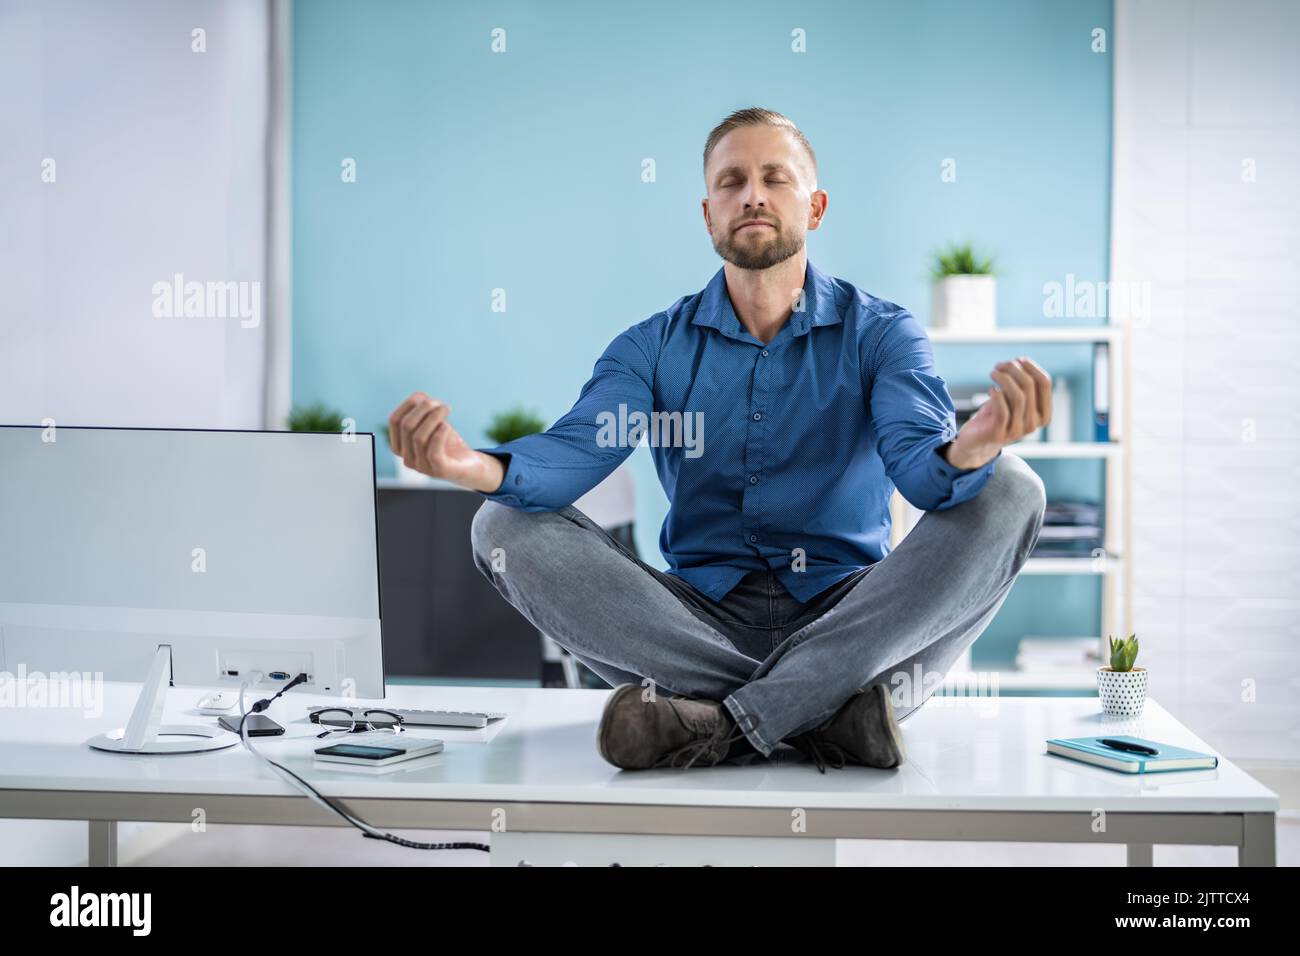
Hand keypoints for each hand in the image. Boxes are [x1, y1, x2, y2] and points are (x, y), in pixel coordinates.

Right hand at [387, 392, 504, 492]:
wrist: (468, 463)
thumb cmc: (447, 440)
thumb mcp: (432, 422)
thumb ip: (422, 409)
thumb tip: (419, 396)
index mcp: (399, 446)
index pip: (394, 421)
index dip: (408, 404)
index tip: (424, 396)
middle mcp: (407, 459)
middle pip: (407, 426)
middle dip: (424, 408)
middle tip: (440, 403)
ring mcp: (422, 467)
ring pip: (419, 437)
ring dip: (434, 417)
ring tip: (446, 409)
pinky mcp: (438, 470)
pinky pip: (434, 450)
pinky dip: (440, 433)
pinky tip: (448, 426)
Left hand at [943, 356, 1051, 469]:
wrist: (976, 443)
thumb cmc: (995, 416)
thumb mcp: (1012, 400)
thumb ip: (1021, 385)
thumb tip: (1020, 362)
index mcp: (1043, 414)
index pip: (1045, 383)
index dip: (1031, 367)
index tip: (1018, 359)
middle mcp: (1033, 424)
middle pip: (1029, 386)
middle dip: (1014, 369)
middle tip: (1000, 365)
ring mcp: (1017, 431)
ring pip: (1018, 396)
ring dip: (1004, 378)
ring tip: (993, 373)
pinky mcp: (999, 434)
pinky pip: (1002, 409)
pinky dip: (996, 395)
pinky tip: (990, 389)